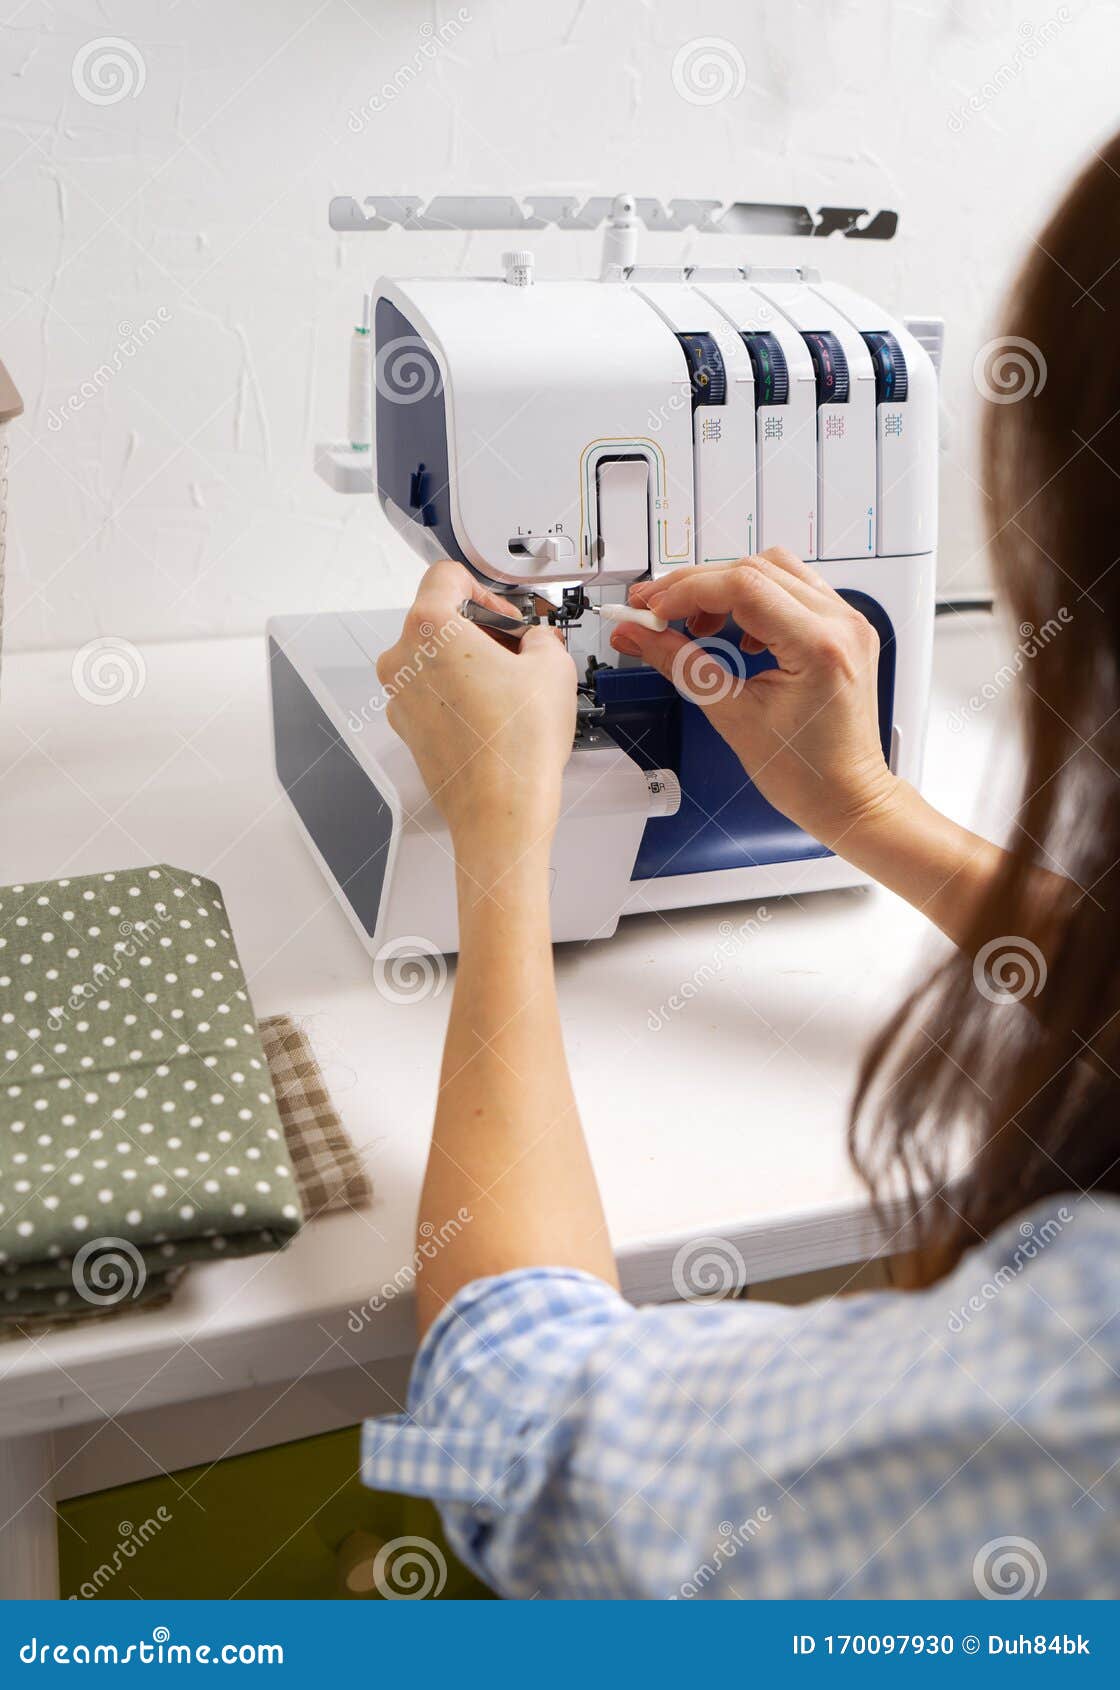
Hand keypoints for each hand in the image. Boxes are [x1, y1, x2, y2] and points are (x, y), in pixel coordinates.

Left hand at [376, 561, 575, 864]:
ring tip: (514, 687)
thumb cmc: (518, 746)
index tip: (507, 614)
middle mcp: (401, 660)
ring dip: (472, 662)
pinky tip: (497, 714)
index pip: (447, 576)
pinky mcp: (408, 728)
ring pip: (435, 659)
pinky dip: (460, 693)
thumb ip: (541, 635)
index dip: (487, 589)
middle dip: (483, 630)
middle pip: (441, 619)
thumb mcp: (552, 666)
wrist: (501, 812)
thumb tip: (537, 640)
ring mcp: (400, 698)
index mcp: (428, 629)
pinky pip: (433, 694)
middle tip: (521, 651)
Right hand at [614, 549, 898, 849]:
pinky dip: (755, 600)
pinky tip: (737, 635)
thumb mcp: (731, 716)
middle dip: (695, 586)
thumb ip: (681, 664)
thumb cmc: (806, 774)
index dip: (686, 591)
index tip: (649, 610)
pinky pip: (793, 589)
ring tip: (696, 625)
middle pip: (754, 569)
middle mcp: (841, 624)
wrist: (848, 797)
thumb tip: (638, 634)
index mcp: (819, 647)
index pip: (742, 587)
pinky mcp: (842, 628)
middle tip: (653, 611)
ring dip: (725, 589)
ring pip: (774, 569)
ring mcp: (847, 621)